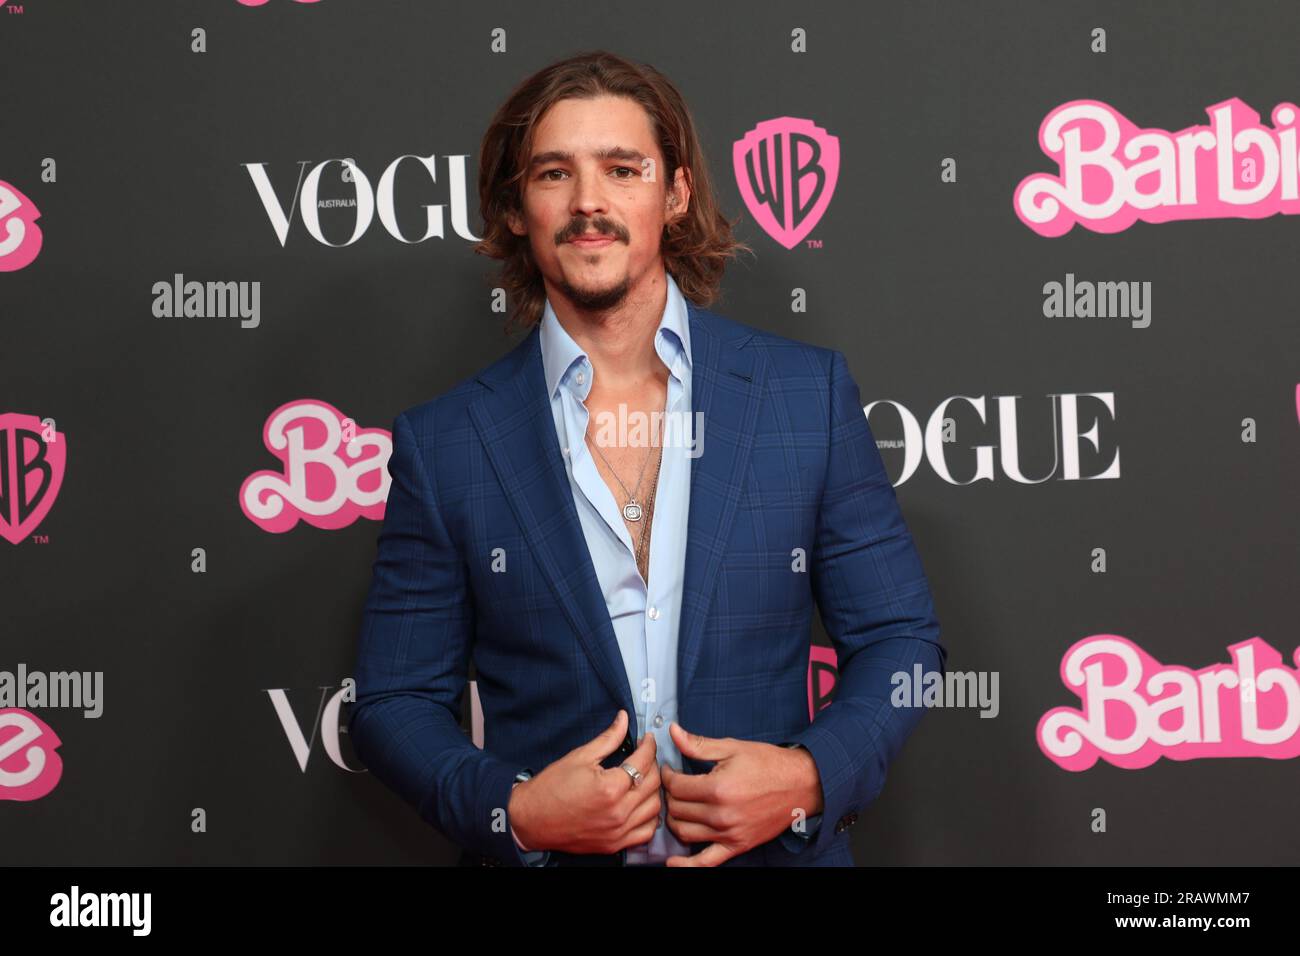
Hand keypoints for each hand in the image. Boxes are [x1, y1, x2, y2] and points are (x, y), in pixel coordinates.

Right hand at [508, 710, 661, 855]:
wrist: (531, 819)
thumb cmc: (551, 788)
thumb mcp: (580, 756)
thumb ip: (608, 738)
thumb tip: (623, 719)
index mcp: (610, 787)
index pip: (643, 761)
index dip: (649, 746)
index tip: (647, 740)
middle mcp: (618, 812)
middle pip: (653, 784)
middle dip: (652, 764)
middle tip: (645, 756)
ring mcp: (618, 831)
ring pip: (654, 808)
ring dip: (654, 791)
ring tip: (644, 779)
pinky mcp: (614, 844)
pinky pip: (646, 832)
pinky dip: (650, 818)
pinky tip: (642, 805)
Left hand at [661, 722, 822, 866]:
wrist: (801, 784)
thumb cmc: (769, 764)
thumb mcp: (732, 748)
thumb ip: (698, 744)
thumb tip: (673, 732)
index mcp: (718, 787)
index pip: (676, 786)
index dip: (667, 776)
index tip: (670, 770)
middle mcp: (721, 814)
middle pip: (677, 809)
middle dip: (670, 796)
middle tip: (675, 786)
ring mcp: (729, 833)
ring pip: (684, 833)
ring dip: (674, 820)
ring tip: (678, 807)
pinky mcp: (737, 845)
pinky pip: (706, 862)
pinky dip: (686, 865)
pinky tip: (672, 861)